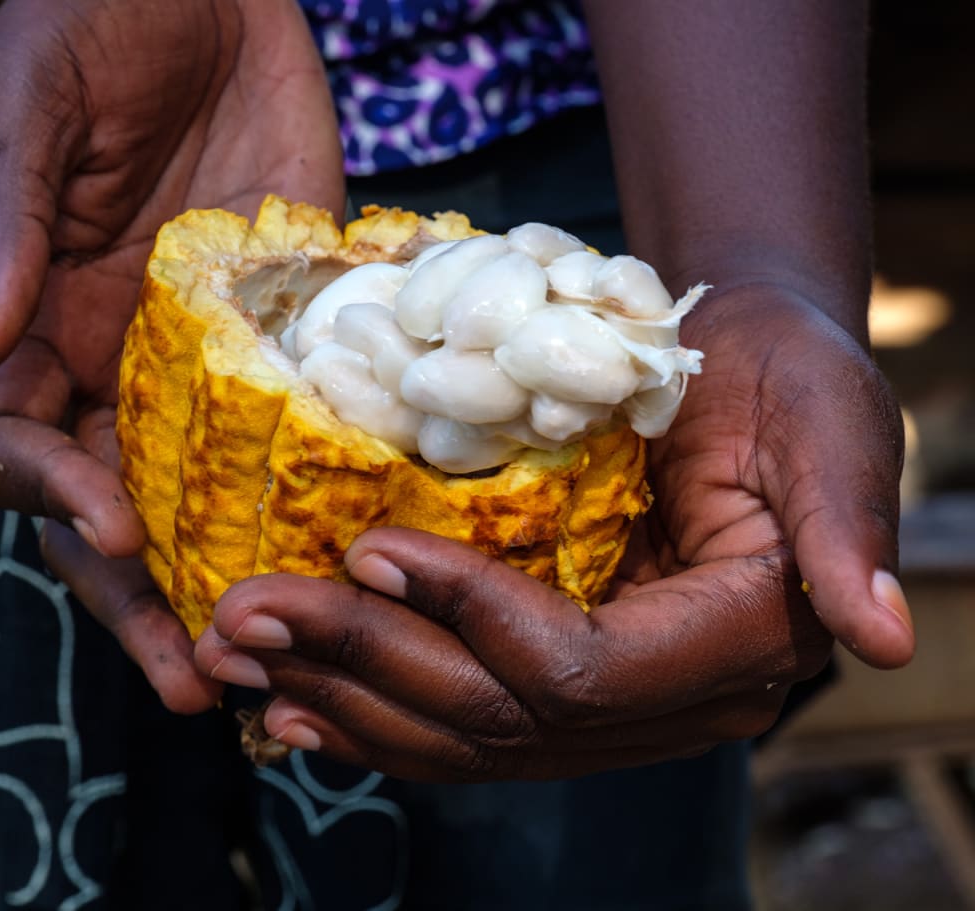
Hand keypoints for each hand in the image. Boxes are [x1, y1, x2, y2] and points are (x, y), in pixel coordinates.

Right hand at [0, 0, 344, 710]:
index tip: (114, 536)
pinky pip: (296, 428)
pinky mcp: (285, 341)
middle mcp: (115, 368)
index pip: (16, 448)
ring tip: (283, 651)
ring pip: (207, 495)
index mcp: (35, 330)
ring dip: (234, 576)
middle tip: (200, 677)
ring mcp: (204, 366)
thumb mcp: (29, 110)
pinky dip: (316, 489)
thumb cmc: (86, 29)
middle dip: (145, 597)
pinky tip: (356, 545)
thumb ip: (0, 220)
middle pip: (112, 509)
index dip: (52, 499)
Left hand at [195, 286, 913, 779]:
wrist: (727, 367)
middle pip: (499, 716)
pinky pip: (456, 717)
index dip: (476, 622)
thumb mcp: (826, 428)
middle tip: (247, 619)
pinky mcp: (550, 672)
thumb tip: (884, 638)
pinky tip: (293, 702)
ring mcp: (602, 695)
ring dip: (343, 695)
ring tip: (239, 654)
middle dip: (368, 667)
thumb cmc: (779, 379)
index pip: (586, 673)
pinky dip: (370, 712)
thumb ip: (848, 530)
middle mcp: (664, 693)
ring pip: (462, 732)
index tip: (371, 551)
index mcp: (735, 640)